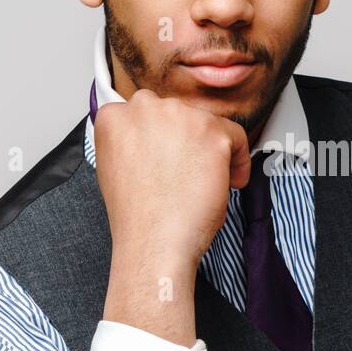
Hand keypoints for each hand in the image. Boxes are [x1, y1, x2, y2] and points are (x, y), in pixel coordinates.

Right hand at [93, 89, 250, 345]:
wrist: (153, 242)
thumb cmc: (138, 216)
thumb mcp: (117, 167)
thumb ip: (132, 141)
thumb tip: (156, 138)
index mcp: (114, 116)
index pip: (147, 111)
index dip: (163, 137)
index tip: (169, 155)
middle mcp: (145, 108)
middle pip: (179, 112)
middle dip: (188, 140)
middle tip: (189, 171)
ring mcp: (179, 116)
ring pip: (208, 122)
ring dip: (212, 148)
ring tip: (205, 181)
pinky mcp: (212, 132)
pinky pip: (237, 136)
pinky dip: (238, 160)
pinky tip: (227, 182)